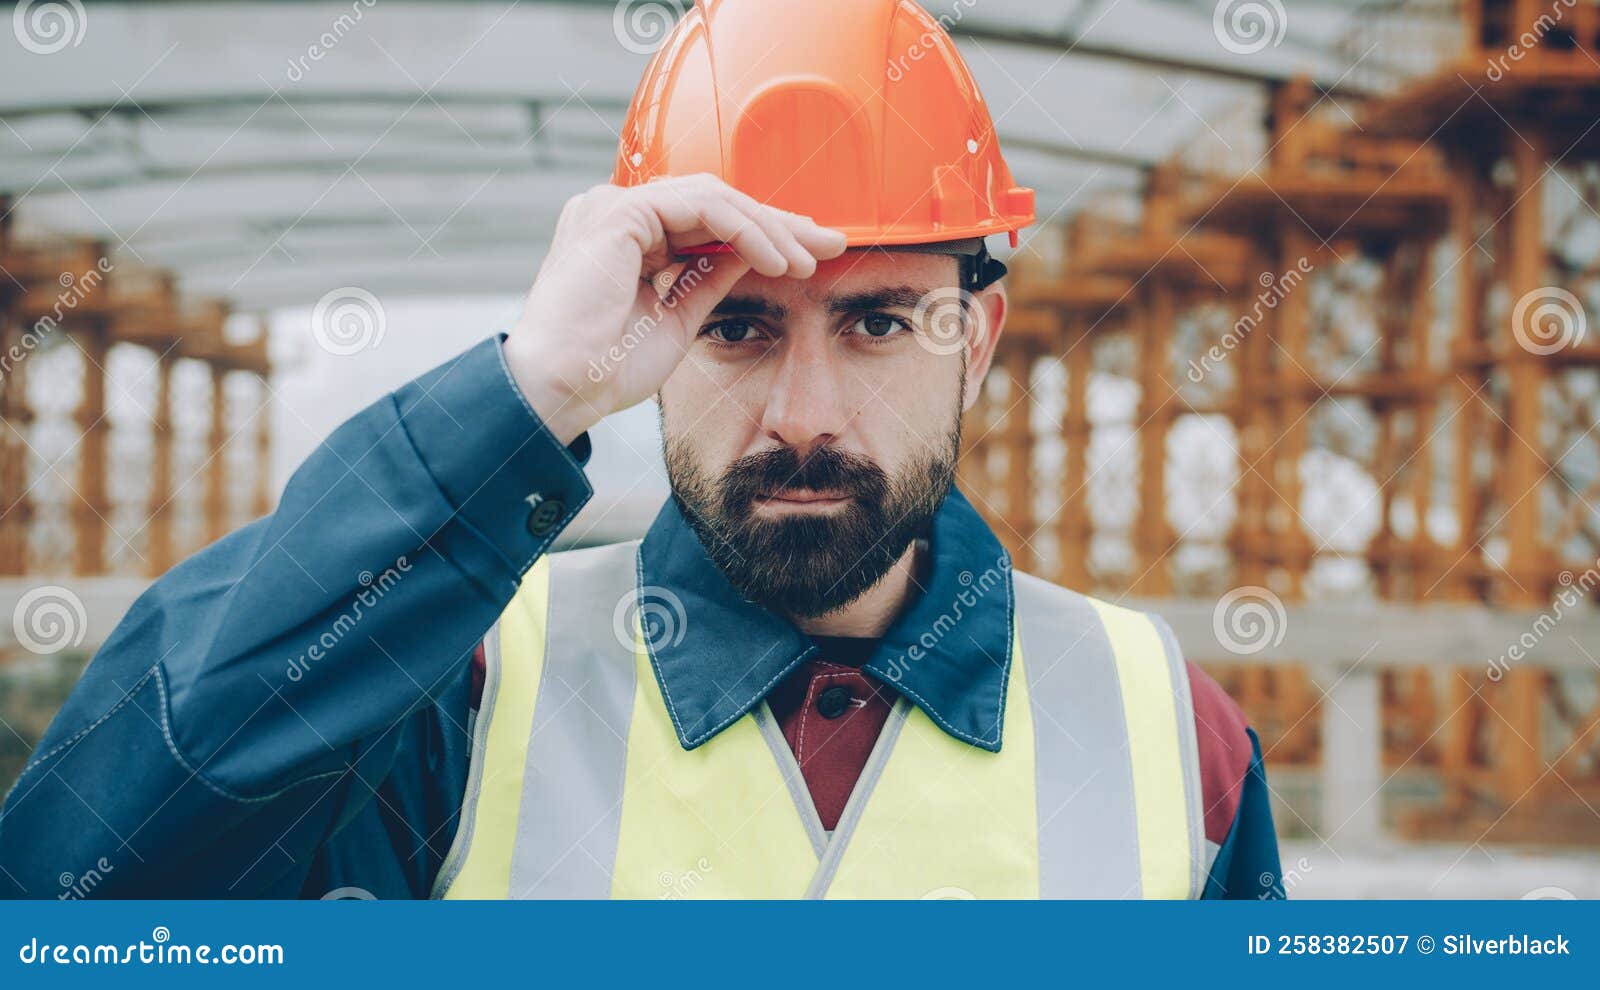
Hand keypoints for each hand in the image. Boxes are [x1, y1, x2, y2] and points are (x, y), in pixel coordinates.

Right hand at [503, 174, 846, 443]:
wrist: (559, 389)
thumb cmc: (605, 370)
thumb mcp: (675, 318)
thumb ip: (705, 280)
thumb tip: (751, 255)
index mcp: (623, 238)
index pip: (704, 220)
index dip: (760, 235)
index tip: (806, 258)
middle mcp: (616, 213)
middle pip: (715, 202)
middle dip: (777, 224)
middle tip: (829, 244)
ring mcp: (614, 207)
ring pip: (714, 198)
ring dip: (768, 228)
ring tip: (807, 260)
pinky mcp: (620, 212)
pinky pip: (702, 208)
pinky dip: (745, 230)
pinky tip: (775, 259)